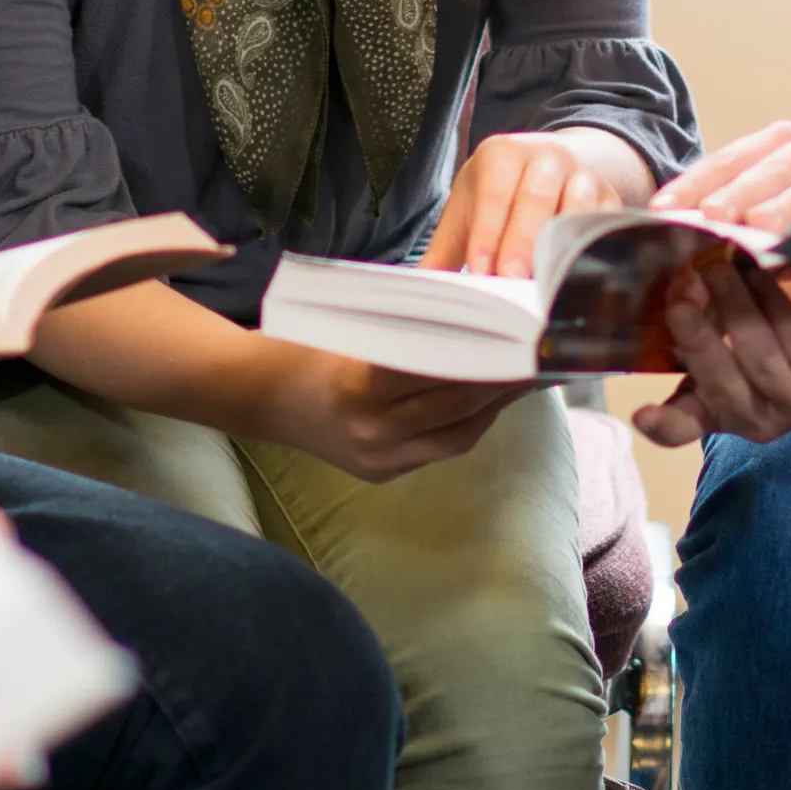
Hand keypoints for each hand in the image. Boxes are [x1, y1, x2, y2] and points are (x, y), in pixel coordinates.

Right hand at [256, 349, 527, 482]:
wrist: (252, 395)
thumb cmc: (302, 344)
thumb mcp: (352, 327)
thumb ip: (407, 329)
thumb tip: (474, 316)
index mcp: (361, 385)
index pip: (443, 371)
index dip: (488, 356)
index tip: (521, 336)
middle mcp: (371, 431)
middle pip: (457, 406)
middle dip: (503, 382)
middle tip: (538, 356)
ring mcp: (376, 459)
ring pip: (457, 436)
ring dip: (494, 408)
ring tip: (524, 380)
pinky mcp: (379, 473)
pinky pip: (437, 450)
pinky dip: (466, 425)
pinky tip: (488, 403)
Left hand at [423, 130, 632, 278]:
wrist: (555, 165)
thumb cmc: (502, 195)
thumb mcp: (469, 210)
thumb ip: (443, 251)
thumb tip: (413, 289)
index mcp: (503, 154)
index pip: (494, 194)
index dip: (487, 233)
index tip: (481, 270)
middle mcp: (546, 157)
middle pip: (535, 197)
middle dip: (522, 241)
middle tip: (511, 279)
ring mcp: (582, 176)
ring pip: (575, 206)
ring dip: (560, 243)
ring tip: (544, 279)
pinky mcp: (609, 200)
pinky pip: (604, 224)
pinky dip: (593, 248)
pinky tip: (577, 274)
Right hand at [630, 259, 790, 446]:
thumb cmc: (775, 304)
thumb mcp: (725, 310)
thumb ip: (695, 310)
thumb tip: (669, 280)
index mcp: (721, 405)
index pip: (684, 427)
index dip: (663, 425)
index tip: (639, 414)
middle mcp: (761, 415)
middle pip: (723, 390)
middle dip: (699, 341)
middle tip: (681, 293)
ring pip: (764, 367)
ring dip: (737, 313)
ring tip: (719, 267)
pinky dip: (777, 310)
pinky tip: (762, 275)